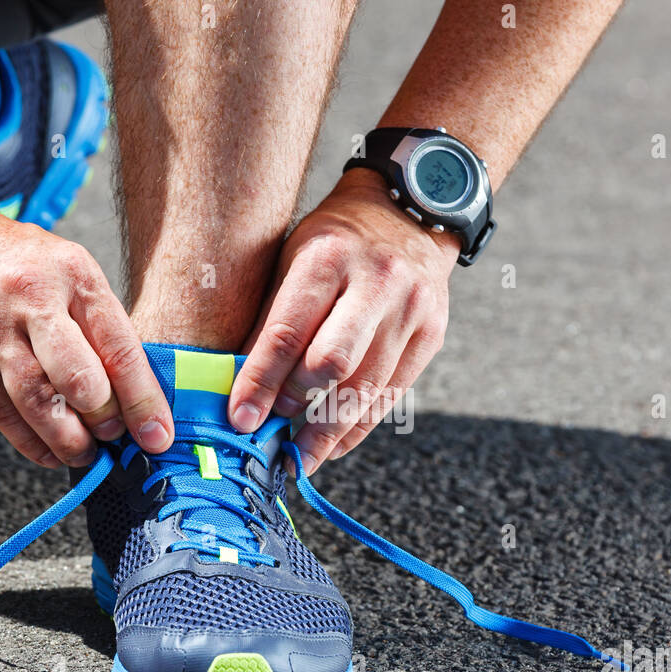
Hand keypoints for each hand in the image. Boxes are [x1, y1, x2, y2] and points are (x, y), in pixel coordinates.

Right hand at [0, 199, 172, 467]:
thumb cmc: (9, 258)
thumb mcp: (64, 269)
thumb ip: (96, 323)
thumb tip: (131, 392)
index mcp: (75, 275)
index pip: (121, 348)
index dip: (143, 401)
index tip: (157, 435)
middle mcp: (33, 298)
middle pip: (82, 380)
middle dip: (105, 421)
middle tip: (114, 438)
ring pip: (39, 402)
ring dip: (69, 441)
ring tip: (84, 454)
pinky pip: (0, 412)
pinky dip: (29, 441)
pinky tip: (47, 452)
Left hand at [229, 168, 458, 472]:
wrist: (409, 212)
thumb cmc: (335, 240)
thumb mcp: (292, 258)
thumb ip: (270, 318)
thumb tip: (239, 386)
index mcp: (328, 256)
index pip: (288, 332)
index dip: (260, 382)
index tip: (239, 420)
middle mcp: (376, 282)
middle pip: (332, 364)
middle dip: (296, 406)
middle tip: (269, 435)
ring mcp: (410, 310)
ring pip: (364, 389)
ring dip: (326, 433)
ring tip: (298, 459)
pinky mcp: (430, 335)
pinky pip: (390, 396)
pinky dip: (358, 427)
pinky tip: (333, 445)